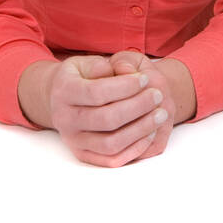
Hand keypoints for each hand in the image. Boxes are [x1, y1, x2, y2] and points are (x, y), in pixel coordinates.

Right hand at [43, 55, 167, 166]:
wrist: (62, 98)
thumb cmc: (82, 77)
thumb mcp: (87, 62)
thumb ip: (103, 65)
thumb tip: (123, 72)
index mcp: (64, 91)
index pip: (97, 92)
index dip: (125, 86)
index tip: (145, 78)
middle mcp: (64, 118)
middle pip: (106, 119)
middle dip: (138, 106)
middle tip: (158, 95)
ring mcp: (73, 140)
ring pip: (110, 144)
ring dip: (140, 130)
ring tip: (160, 114)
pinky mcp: (84, 155)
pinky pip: (112, 160)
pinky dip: (134, 149)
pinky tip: (150, 132)